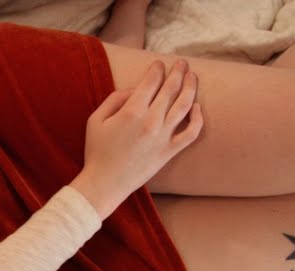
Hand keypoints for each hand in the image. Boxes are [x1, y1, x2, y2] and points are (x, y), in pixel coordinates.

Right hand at [68, 59, 202, 217]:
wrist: (105, 183)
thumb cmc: (97, 151)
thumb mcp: (96, 119)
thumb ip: (115, 99)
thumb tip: (135, 90)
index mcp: (131, 111)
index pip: (151, 82)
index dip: (157, 69)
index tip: (159, 64)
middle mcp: (151, 121)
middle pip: (171, 89)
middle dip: (178, 71)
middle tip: (182, 62)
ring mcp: (163, 137)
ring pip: (185, 105)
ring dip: (190, 87)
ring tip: (192, 76)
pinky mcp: (169, 151)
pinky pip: (191, 133)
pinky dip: (198, 118)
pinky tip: (197, 107)